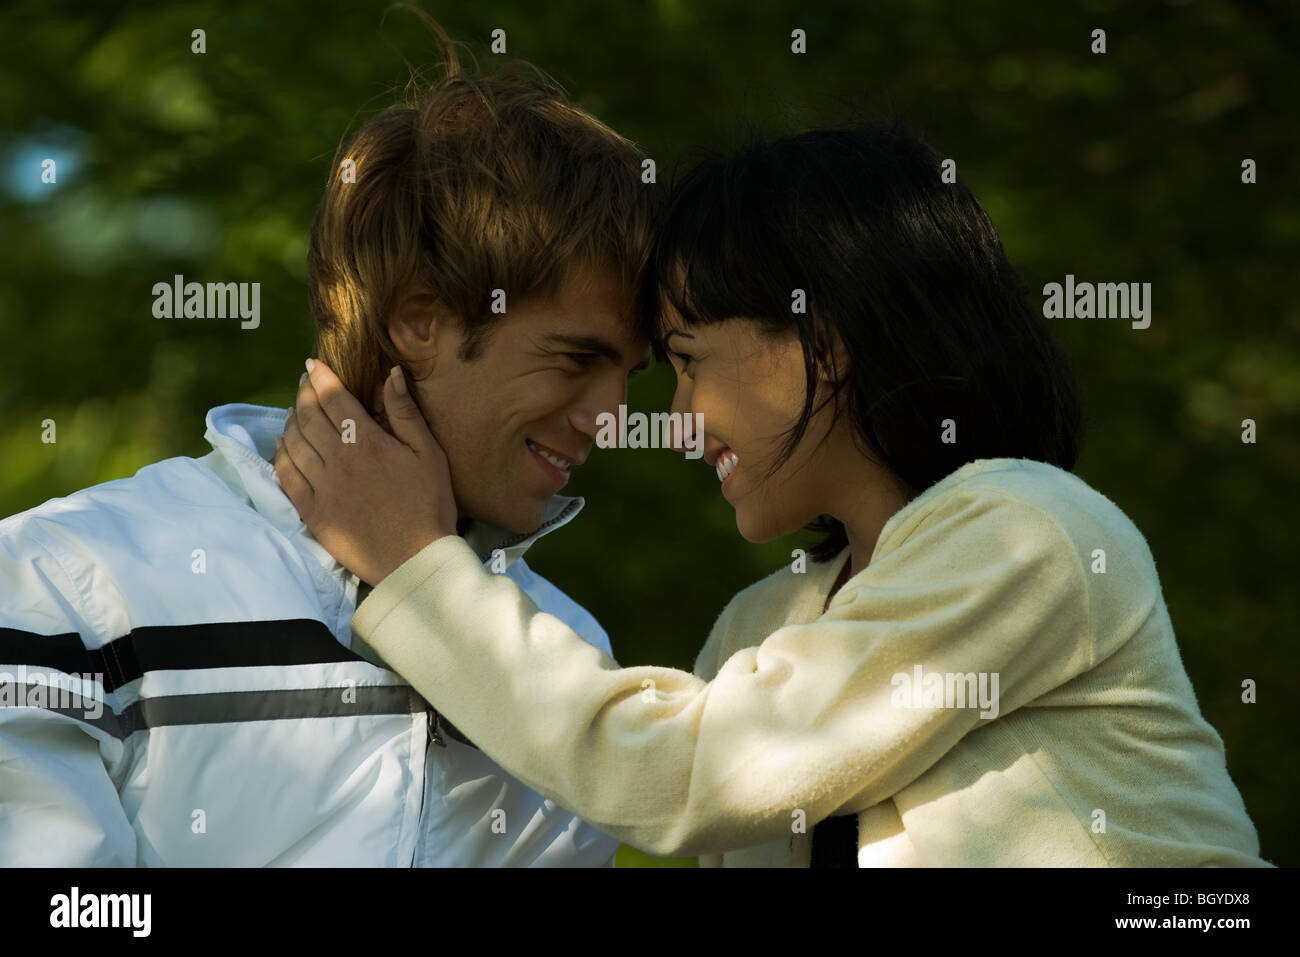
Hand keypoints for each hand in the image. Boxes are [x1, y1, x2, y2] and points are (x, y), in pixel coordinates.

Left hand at [273, 358, 458, 585]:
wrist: (414, 559)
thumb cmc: (430, 505)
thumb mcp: (430, 455)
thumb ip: (406, 414)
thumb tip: (391, 375)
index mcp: (367, 442)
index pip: (334, 399)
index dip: (321, 378)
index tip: (313, 365)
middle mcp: (337, 460)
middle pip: (309, 417)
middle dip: (304, 393)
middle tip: (304, 382)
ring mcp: (320, 487)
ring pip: (293, 442)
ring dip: (291, 420)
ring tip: (295, 410)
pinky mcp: (311, 511)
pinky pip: (285, 476)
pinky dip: (280, 455)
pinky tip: (284, 446)